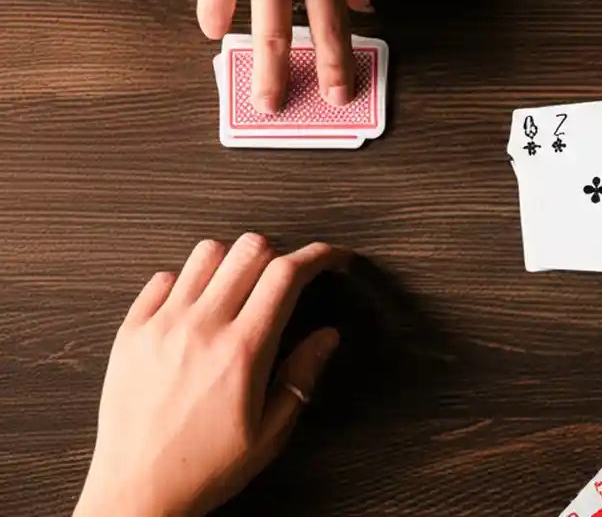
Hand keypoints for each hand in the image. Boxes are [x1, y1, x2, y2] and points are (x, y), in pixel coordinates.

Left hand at [74, 235, 347, 516]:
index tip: (331, 258)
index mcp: (242, 351)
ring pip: (206, 252)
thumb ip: (302, 376)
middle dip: (280, 254)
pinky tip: (197, 306)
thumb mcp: (270, 432)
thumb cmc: (204, 468)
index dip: (318, 256)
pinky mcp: (130, 332)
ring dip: (233, 261)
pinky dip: (186, 281)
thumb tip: (328, 337)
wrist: (136, 491)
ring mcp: (161, 326)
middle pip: (250, 249)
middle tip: (286, 279)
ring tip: (240, 289)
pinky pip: (161, 278)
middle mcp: (201, 328)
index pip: (288, 274)